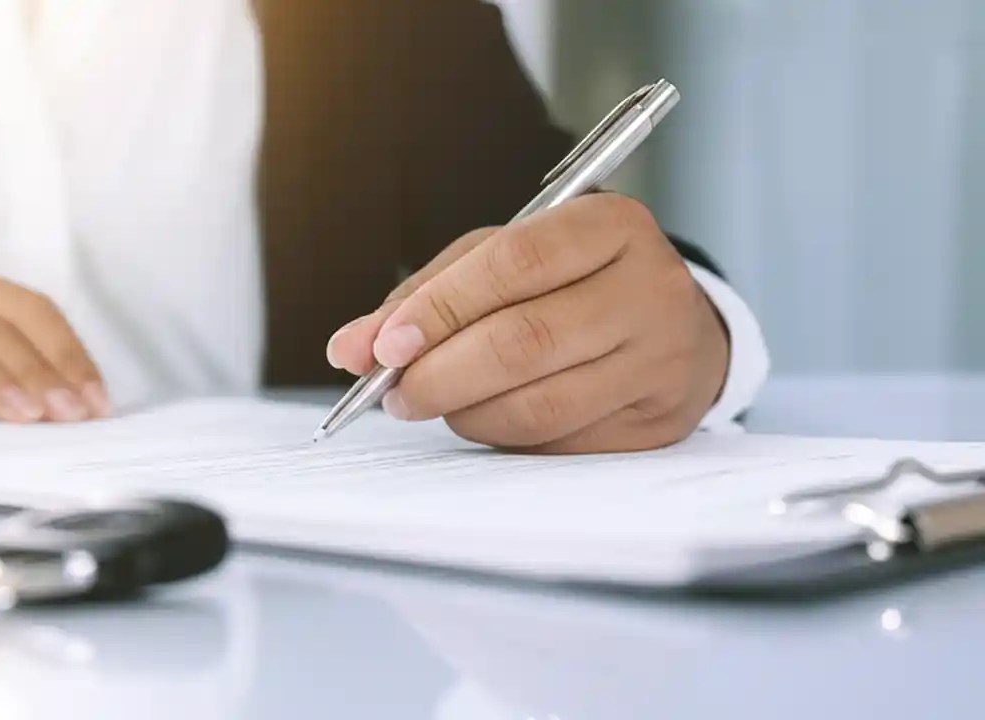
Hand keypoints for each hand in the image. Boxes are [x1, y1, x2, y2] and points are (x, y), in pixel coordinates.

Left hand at [326, 193, 729, 453]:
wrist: (675, 327)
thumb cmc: (573, 284)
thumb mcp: (505, 260)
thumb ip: (428, 296)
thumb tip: (352, 347)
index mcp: (611, 225)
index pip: (514, 263)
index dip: (441, 309)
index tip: (386, 345)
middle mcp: (649, 288)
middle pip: (524, 341)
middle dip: (440, 374)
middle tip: (395, 392)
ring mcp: (661, 360)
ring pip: (538, 405)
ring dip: (465, 413)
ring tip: (432, 403)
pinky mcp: (657, 421)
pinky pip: (558, 443)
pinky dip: (503, 436)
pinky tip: (487, 417)